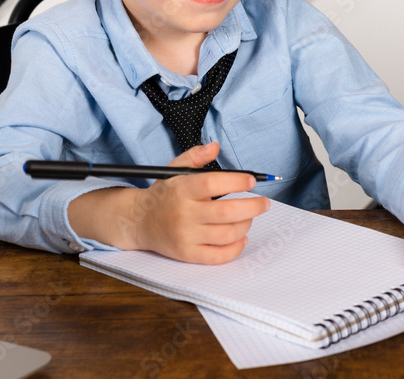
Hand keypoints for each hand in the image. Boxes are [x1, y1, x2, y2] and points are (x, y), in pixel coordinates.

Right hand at [68, 143, 269, 263]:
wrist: (139, 222)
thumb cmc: (163, 194)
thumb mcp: (174, 170)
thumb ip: (195, 157)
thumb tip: (214, 146)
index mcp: (182, 190)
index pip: (212, 184)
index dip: (236, 181)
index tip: (251, 180)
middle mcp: (184, 214)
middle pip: (226, 213)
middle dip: (252, 207)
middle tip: (264, 203)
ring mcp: (186, 236)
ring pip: (227, 235)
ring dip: (246, 225)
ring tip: (249, 217)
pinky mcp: (188, 254)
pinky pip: (218, 256)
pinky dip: (236, 248)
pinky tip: (241, 237)